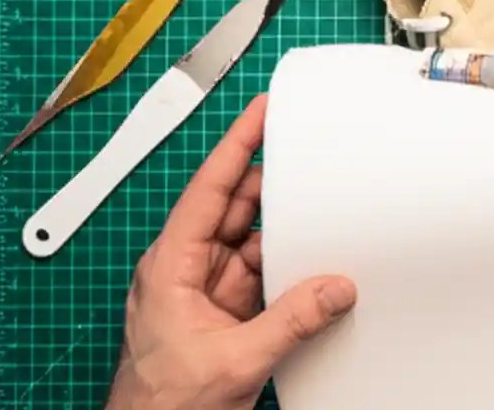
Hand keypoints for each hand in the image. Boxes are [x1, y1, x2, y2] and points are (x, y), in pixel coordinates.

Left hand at [107, 95, 356, 409]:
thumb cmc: (160, 405)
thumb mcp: (233, 360)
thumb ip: (289, 322)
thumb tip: (333, 289)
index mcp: (170, 265)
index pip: (209, 189)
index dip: (236, 146)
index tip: (260, 113)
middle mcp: (185, 271)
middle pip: (234, 212)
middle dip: (272, 191)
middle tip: (309, 164)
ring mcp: (205, 295)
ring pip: (251, 248)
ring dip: (284, 242)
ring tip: (320, 226)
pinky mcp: (224, 319)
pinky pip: (261, 282)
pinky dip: (286, 276)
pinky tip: (311, 273)